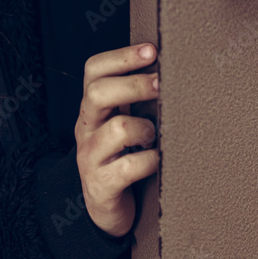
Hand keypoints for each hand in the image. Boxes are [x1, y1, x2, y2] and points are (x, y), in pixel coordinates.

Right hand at [74, 43, 158, 237]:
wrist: (105, 208)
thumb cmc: (121, 155)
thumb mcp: (121, 121)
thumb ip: (136, 98)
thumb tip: (171, 68)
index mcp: (92, 108)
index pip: (93, 70)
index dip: (121, 56)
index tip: (152, 50)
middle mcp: (86, 128)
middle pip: (98, 92)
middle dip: (135, 85)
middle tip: (162, 85)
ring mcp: (90, 157)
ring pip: (117, 129)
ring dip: (144, 128)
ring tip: (154, 135)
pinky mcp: (101, 185)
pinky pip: (129, 167)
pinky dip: (150, 160)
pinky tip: (158, 160)